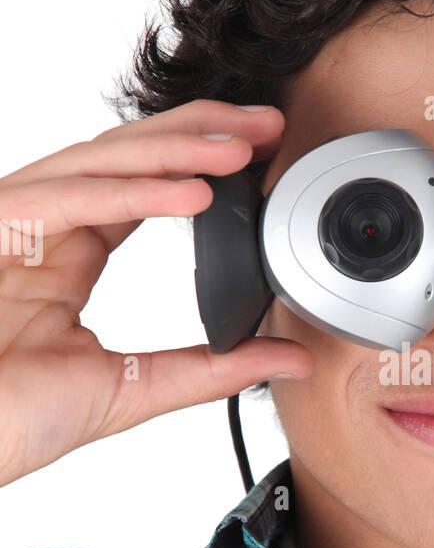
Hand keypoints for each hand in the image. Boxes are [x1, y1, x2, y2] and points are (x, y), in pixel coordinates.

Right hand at [0, 100, 310, 486]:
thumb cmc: (9, 423)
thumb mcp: (133, 389)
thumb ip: (211, 369)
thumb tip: (291, 358)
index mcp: (66, 254)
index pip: (138, 183)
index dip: (200, 160)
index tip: (263, 153)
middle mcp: (40, 228)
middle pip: (122, 153)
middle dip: (198, 131)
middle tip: (267, 125)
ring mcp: (11, 224)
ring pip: (99, 161)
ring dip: (174, 150)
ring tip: (241, 150)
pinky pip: (66, 200)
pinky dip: (132, 194)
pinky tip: (191, 194)